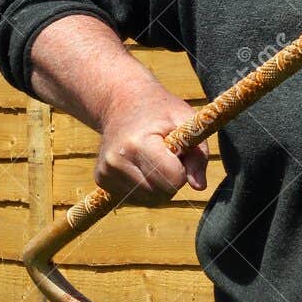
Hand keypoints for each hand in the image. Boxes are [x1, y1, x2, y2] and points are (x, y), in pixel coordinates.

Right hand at [94, 85, 208, 207]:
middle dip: (173, 180)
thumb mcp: (186, 122)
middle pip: (161, 194)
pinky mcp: (101, 180)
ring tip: (156, 158)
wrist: (122, 102)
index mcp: (139, 143)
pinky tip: (143, 165)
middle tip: (170, 155)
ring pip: (149, 200)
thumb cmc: (161, 112)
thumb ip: (198, 155)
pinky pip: (135, 198)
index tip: (181, 153)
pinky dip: (146, 187)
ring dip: (160, 186)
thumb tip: (199, 187)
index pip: (172, 179)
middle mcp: (117, 161)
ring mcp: (106, 172)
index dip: (184, 170)